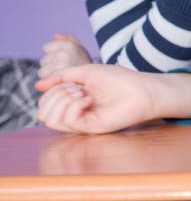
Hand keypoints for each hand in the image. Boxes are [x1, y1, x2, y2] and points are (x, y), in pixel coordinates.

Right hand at [36, 65, 190, 133]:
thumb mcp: (86, 72)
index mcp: (72, 101)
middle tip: (76, 88)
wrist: (142, 89)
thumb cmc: (118, 79)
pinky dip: (73, 107)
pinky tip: (88, 100)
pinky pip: (67, 122)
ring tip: (82, 93)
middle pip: (42, 113)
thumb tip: (37, 85)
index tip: (72, 81)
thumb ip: (62, 76)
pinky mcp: (89, 128)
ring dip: (62, 101)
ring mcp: (81, 122)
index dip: (52, 89)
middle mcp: (74, 113)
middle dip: (54, 95)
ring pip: (50, 120)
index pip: (45, 102)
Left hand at [39, 33, 91, 77]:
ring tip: (62, 75)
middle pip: (43, 60)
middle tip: (63, 69)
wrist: (92, 80)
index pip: (46, 47)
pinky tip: (60, 80)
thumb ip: (68, 40)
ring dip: (50, 74)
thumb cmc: (84, 66)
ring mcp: (60, 65)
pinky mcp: (57, 77)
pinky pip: (44, 78)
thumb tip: (55, 35)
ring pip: (42, 70)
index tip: (62, 59)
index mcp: (69, 45)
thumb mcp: (80, 49)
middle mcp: (64, 53)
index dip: (52, 54)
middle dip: (51, 65)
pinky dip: (50, 81)